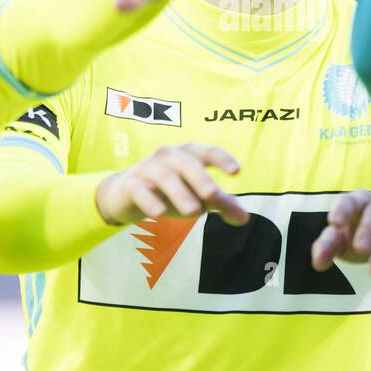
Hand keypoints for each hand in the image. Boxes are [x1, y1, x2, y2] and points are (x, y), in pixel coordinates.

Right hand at [95, 143, 247, 226]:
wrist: (125, 193)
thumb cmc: (169, 190)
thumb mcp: (197, 196)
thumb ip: (221, 203)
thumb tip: (245, 218)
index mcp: (188, 155)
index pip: (207, 152)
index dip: (222, 159)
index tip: (236, 171)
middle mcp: (168, 156)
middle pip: (186, 162)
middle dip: (200, 178)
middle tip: (213, 195)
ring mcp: (147, 168)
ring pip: (164, 176)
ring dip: (180, 192)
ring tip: (195, 212)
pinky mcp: (130, 184)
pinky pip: (139, 189)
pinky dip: (150, 200)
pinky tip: (160, 214)